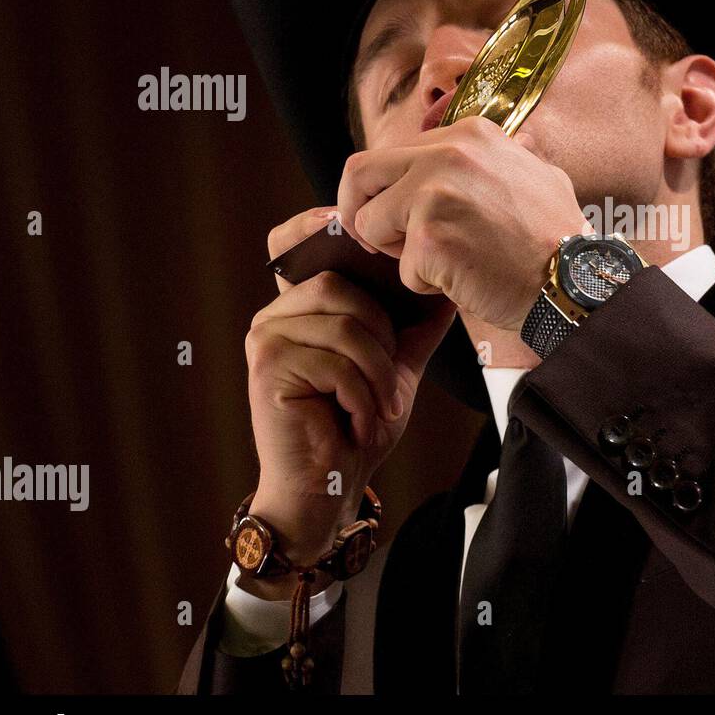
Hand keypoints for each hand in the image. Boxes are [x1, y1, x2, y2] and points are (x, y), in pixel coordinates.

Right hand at [242, 207, 455, 587]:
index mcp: (300, 308)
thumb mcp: (395, 368)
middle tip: (389, 378)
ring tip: (380, 405)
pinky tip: (358, 420)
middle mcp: (274, 316)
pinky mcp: (267, 368)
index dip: (315, 227)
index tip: (351, 229)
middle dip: (381, 332)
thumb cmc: (355, 427)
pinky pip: (335, 363)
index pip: (293, 245)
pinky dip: (362, 395)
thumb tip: (448, 288)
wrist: (327, 486)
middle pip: (338, 286)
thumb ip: (414, 328)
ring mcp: (266, 339)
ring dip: (377, 372)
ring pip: (344, 326)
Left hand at [335, 117, 591, 331]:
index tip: (394, 215)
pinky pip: (401, 269)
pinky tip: (466, 281)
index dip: (386, 190)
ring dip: (398, 253)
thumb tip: (455, 163)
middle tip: (375, 241)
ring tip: (445, 264)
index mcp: (468, 134)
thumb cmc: (556, 238)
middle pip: (361, 173)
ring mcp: (435, 193)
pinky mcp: (429, 236)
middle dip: (361, 211)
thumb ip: (485, 163)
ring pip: (370, 224)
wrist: (574, 279)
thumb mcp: (530, 173)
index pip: (392, 153)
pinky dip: (427, 285)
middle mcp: (447, 153)